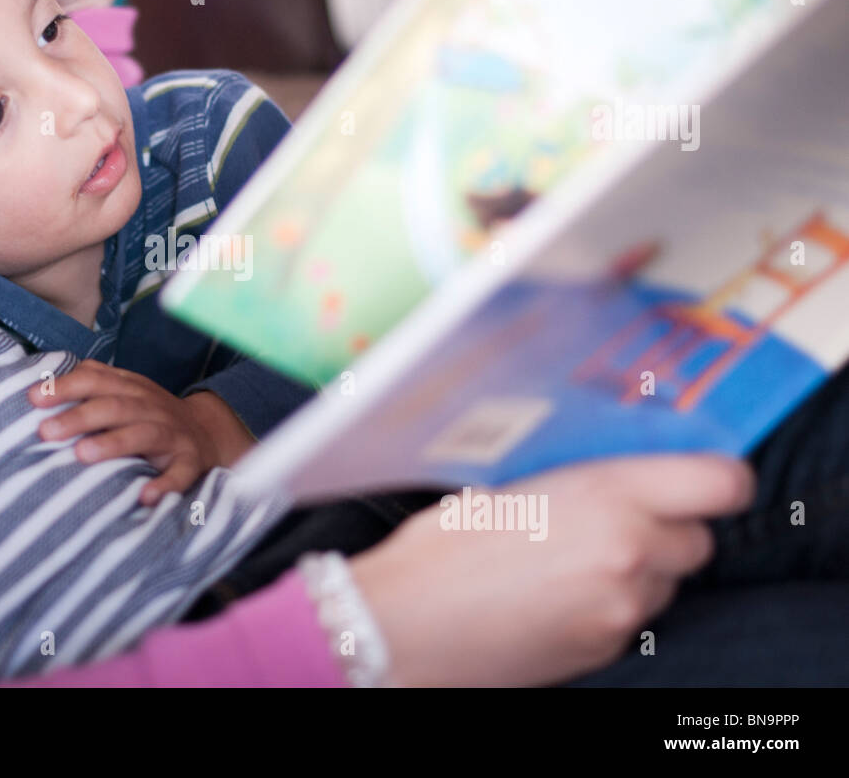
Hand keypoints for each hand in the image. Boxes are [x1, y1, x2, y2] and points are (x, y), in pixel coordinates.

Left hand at [27, 361, 254, 504]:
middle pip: (114, 406)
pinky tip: (145, 496)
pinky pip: (180, 473)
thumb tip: (35, 393)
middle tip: (46, 431)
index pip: (96, 379)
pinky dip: (165, 484)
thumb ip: (89, 388)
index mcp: (131, 388)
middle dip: (80, 416)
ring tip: (82, 454)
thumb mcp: (124, 394)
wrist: (207, 432)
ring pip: (144, 434)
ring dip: (114, 443)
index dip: (66, 386)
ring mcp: (172, 433)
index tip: (33, 398)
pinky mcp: (190, 461)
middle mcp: (150, 407)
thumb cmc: (148, 416)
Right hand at [347, 453, 754, 686]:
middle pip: (699, 538)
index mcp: (606, 497)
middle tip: (619, 518)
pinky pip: (633, 618)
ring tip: (576, 561)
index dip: (715, 477)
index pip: (721, 483)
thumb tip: (614, 475)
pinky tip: (558, 595)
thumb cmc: (438, 550)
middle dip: (668, 527)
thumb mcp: (509, 486)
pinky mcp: (605, 650)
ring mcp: (622, 610)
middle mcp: (629, 554)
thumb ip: (580, 482)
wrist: (403, 627)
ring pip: (667, 582)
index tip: (697, 475)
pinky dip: (610, 604)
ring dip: (640, 569)